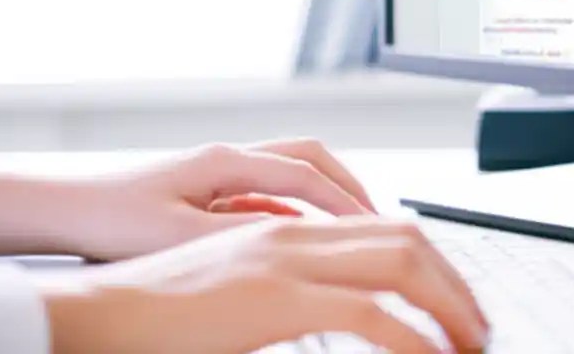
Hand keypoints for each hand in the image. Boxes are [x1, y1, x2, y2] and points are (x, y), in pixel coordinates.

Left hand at [0, 139, 375, 259]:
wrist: (61, 210)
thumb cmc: (109, 219)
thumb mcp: (180, 235)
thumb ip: (241, 235)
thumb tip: (295, 241)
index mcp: (225, 162)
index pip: (305, 175)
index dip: (345, 201)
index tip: (375, 225)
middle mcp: (227, 158)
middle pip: (308, 157)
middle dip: (347, 184)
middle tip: (375, 215)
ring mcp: (218, 172)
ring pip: (289, 172)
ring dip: (323, 195)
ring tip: (348, 225)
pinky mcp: (207, 191)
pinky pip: (267, 193)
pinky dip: (294, 209)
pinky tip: (298, 237)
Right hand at [38, 217, 488, 353]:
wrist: (97, 318)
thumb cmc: (161, 318)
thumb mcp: (244, 299)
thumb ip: (296, 296)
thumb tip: (344, 314)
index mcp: (290, 233)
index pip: (389, 230)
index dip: (436, 264)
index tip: (456, 302)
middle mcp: (296, 236)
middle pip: (409, 239)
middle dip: (456, 284)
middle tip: (476, 328)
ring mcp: (287, 261)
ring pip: (402, 265)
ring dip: (448, 307)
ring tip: (468, 344)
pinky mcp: (274, 299)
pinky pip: (371, 315)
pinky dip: (413, 339)